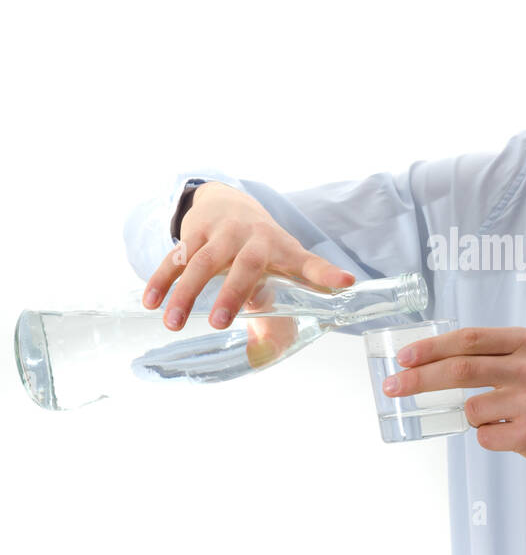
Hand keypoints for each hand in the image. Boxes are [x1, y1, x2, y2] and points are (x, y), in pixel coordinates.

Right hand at [141, 182, 355, 349]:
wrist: (228, 200)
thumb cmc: (261, 246)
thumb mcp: (279, 266)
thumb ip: (281, 306)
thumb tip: (266, 354)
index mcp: (282, 250)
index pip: (309, 263)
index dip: (327, 274)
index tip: (346, 284)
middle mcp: (254, 238)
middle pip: (245, 265)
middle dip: (233, 293)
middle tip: (222, 324)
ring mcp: (222, 232)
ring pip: (202, 262)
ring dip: (186, 293)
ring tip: (173, 324)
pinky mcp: (194, 231)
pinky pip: (175, 257)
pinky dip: (160, 279)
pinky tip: (150, 302)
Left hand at [384, 326, 525, 487]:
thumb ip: (498, 354)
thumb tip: (436, 360)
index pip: (468, 339)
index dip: (430, 348)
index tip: (403, 356)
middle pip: (459, 370)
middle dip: (418, 379)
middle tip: (393, 386)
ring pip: (471, 410)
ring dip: (475, 417)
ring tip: (506, 418)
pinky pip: (486, 437)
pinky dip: (492, 438)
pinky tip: (516, 434)